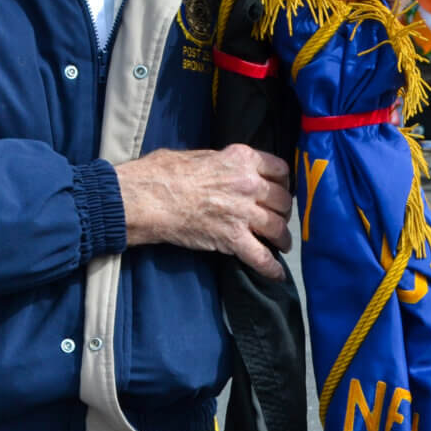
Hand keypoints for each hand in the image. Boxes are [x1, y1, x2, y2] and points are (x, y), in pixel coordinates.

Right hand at [117, 145, 291, 279]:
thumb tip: (223, 170)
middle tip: (277, 219)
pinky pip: (261, 257)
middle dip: (283, 212)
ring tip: (281, 245)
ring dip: (282, 239)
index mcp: (240, 159)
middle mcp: (248, 184)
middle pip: (283, 201)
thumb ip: (221, 163)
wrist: (147, 198)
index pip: (280, 169)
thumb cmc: (162, 173)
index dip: (282, 182)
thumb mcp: (197, 156)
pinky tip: (276, 275)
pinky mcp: (233, 238)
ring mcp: (243, 212)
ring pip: (278, 229)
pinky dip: (271, 268)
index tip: (279, 191)